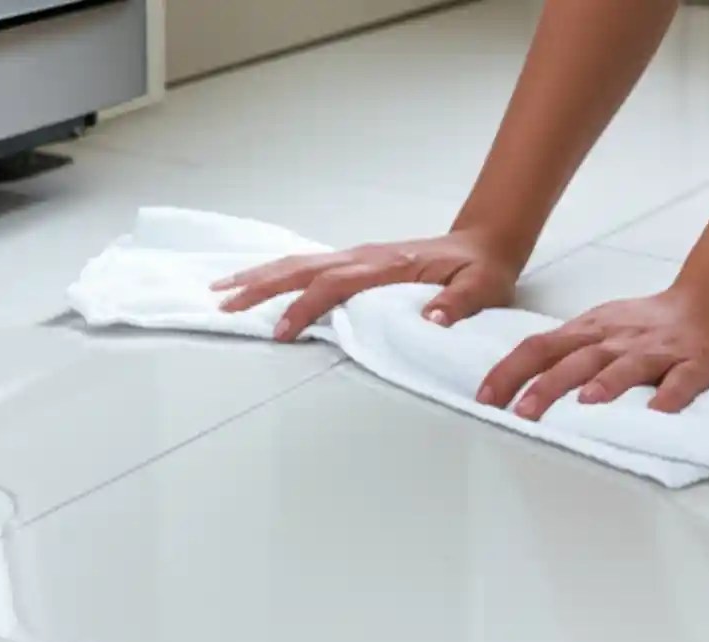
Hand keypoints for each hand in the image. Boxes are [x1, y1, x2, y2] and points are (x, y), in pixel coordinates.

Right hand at [211, 230, 523, 341]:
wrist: (485, 242)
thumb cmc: (481, 269)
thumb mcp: (482, 288)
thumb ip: (457, 303)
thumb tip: (431, 319)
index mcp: (387, 264)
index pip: (334, 284)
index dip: (304, 307)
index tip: (281, 332)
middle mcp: (363, 256)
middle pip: (301, 268)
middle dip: (260, 285)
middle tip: (223, 303)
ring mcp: (356, 256)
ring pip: (297, 263)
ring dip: (259, 276)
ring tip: (222, 289)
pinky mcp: (354, 262)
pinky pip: (307, 266)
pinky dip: (276, 273)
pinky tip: (256, 282)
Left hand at [477, 287, 708, 418]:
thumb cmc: (645, 324)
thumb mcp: (595, 328)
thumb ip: (562, 350)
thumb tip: (515, 381)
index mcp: (588, 332)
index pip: (539, 348)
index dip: (510, 371)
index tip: (485, 397)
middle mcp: (616, 340)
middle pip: (575, 359)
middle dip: (546, 386)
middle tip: (522, 414)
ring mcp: (656, 351)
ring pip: (626, 366)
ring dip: (606, 383)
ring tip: (586, 403)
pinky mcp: (695, 363)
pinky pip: (683, 380)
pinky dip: (671, 395)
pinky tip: (659, 411)